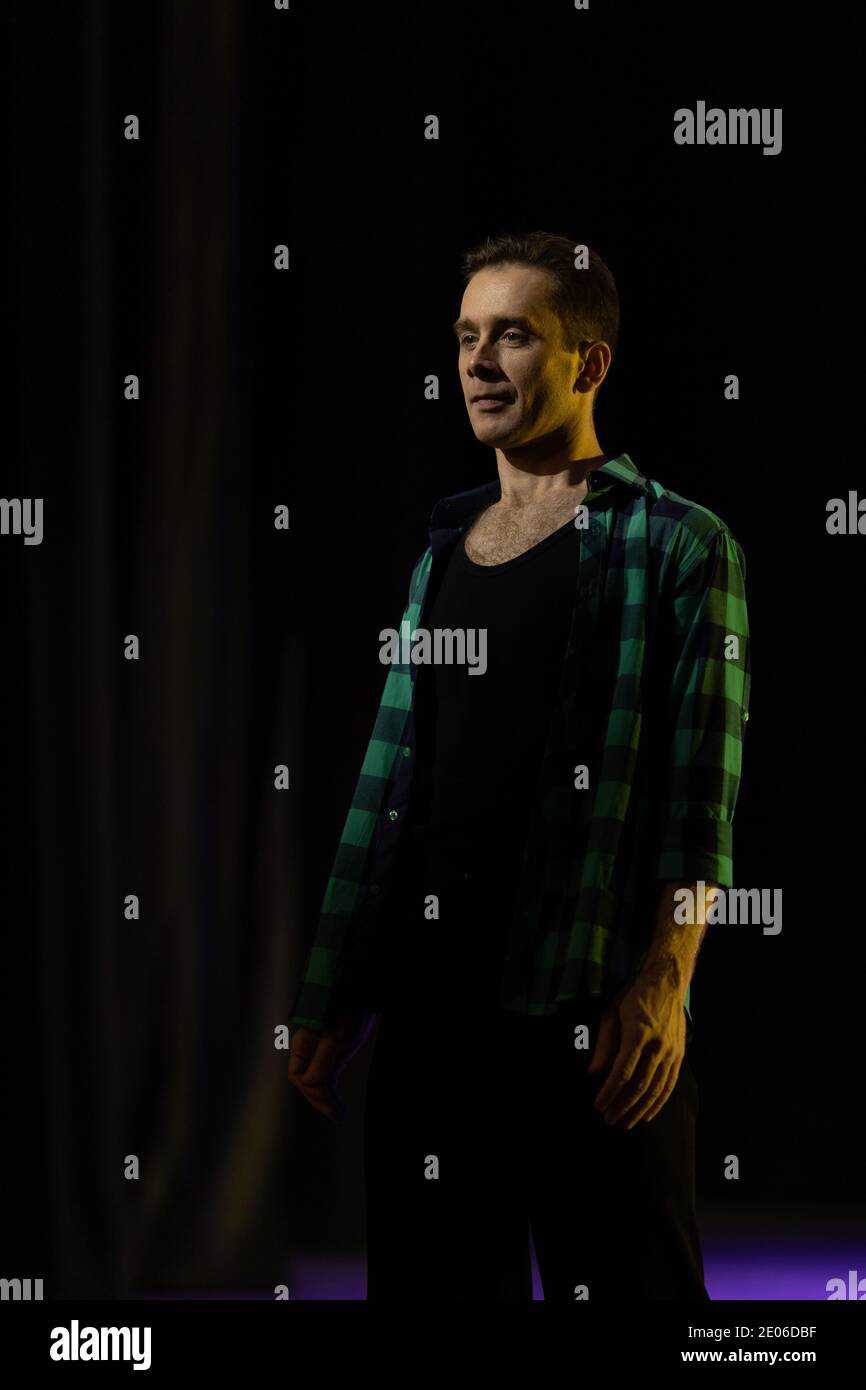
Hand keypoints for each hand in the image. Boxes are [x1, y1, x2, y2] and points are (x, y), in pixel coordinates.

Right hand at [287, 1010, 375, 1122]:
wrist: (355, 992)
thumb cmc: (347, 1007)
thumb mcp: (338, 1034)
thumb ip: (323, 1058)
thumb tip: (310, 1084)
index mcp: (303, 1042)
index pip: (297, 1074)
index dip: (311, 1089)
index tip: (329, 1097)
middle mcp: (309, 1049)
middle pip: (306, 1082)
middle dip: (319, 1100)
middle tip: (336, 1114)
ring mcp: (321, 1052)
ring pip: (317, 1083)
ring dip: (325, 1100)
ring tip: (338, 1115)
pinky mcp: (334, 1054)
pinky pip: (327, 1078)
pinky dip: (331, 1092)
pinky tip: (337, 1105)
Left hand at [586, 969, 686, 1128]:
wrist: (666, 983)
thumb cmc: (633, 998)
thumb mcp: (612, 1015)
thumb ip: (604, 1045)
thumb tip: (593, 1073)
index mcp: (638, 1034)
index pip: (622, 1072)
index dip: (609, 1092)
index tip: (598, 1105)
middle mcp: (658, 1046)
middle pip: (640, 1085)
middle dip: (623, 1106)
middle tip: (609, 1120)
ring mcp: (671, 1052)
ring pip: (656, 1089)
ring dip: (640, 1109)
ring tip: (626, 1123)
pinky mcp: (679, 1055)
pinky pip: (669, 1085)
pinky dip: (659, 1102)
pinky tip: (648, 1114)